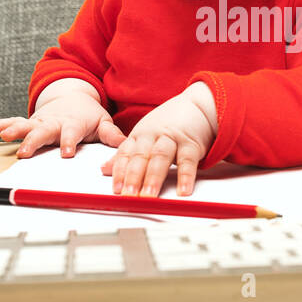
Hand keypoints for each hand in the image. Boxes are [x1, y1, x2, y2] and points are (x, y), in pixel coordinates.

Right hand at [0, 81, 125, 157]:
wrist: (73, 97)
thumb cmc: (88, 115)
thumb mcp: (103, 122)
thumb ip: (112, 135)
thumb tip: (126, 145)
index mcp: (73, 124)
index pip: (71, 134)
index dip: (69, 142)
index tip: (66, 153)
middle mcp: (54, 122)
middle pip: (43, 131)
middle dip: (34, 141)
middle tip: (24, 152)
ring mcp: (39, 121)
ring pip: (25, 125)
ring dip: (13, 130)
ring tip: (3, 136)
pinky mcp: (28, 122)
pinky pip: (11, 121)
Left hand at [101, 83, 217, 196]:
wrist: (197, 105)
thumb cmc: (169, 124)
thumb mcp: (143, 135)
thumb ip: (126, 154)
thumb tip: (104, 169)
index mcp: (139, 135)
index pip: (125, 155)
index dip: (119, 172)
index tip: (116, 189)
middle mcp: (153, 136)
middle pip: (141, 157)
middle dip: (133, 177)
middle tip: (129, 195)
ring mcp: (172, 139)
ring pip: (160, 157)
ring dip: (153, 177)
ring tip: (149, 196)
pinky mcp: (191, 144)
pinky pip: (188, 161)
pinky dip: (185, 176)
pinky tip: (183, 190)